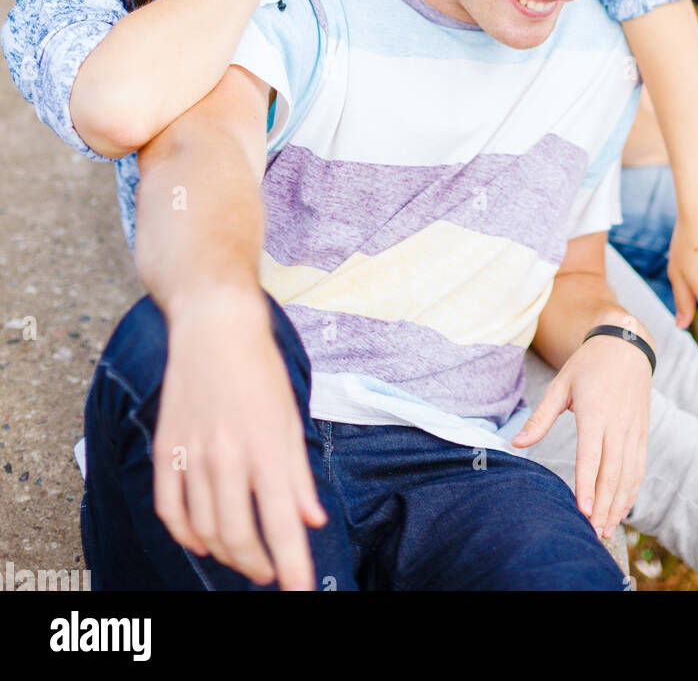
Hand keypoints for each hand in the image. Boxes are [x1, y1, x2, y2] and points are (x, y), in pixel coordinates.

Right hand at [152, 289, 325, 589]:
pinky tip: (200, 541)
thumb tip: (311, 522)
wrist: (215, 325)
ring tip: (243, 557)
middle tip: (271, 573)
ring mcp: (192, 452)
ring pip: (203, 529)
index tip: (300, 592)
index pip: (281, 525)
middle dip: (257, 565)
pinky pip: (168, 508)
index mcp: (266, 447)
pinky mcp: (165, 447)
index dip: (293, 567)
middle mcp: (228, 455)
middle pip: (237, 536)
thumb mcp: (289, 418)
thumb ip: (298, 476)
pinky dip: (184, 534)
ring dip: (224, 553)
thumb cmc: (260, 368)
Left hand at [512, 333, 650, 539]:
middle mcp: (617, 424)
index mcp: (594, 412)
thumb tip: (516, 444)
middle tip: (593, 533)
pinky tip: (622, 510)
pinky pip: (639, 468)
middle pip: (611, 472)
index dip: (587, 485)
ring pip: (628, 474)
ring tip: (606, 530)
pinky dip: (632, 491)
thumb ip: (540, 418)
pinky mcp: (642, 433)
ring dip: (618, 504)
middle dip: (603, 505)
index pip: (591, 456)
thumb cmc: (588, 365)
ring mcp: (633, 430)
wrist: (626, 346)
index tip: (582, 510)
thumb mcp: (561, 385)